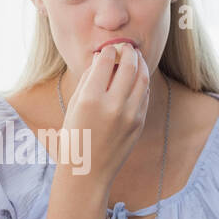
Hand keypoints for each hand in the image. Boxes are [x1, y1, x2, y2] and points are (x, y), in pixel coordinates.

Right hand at [61, 44, 150, 187]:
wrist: (88, 171)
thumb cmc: (75, 136)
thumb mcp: (74, 106)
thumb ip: (88, 80)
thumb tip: (102, 59)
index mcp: (90, 99)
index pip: (105, 62)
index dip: (108, 51)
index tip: (108, 49)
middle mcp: (112, 105)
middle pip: (128, 66)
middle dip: (128, 52)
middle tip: (126, 47)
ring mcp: (129, 115)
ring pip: (142, 78)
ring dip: (139, 64)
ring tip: (135, 57)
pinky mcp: (138, 123)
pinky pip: (144, 94)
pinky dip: (142, 82)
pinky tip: (137, 77)